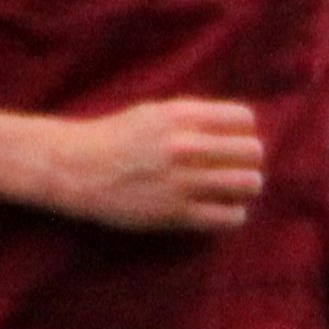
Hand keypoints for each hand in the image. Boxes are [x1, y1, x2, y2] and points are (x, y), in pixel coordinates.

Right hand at [53, 97, 266, 231]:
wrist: (76, 169)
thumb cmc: (116, 137)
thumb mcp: (154, 112)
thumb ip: (194, 117)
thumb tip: (237, 128)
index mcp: (181, 116)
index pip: (243, 119)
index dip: (242, 131)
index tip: (232, 141)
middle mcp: (185, 146)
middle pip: (253, 151)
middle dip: (249, 160)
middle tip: (237, 168)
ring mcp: (182, 181)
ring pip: (248, 184)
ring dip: (246, 187)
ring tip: (234, 190)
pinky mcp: (177, 214)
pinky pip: (230, 216)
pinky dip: (234, 214)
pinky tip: (222, 210)